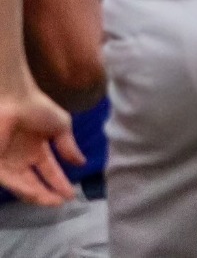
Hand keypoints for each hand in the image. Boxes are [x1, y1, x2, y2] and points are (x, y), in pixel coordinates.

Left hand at [0, 86, 77, 206]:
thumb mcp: (61, 127)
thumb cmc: (38, 108)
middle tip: (60, 203)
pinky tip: (35, 193)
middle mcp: (22, 160)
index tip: (71, 194)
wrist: (17, 98)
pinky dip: (21, 188)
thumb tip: (81, 163)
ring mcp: (8, 163)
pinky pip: (9, 181)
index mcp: (36, 151)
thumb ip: (69, 147)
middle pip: (35, 183)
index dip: (60, 184)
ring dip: (36, 196)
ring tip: (52, 201)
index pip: (49, 172)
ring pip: (22, 186)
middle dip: (47, 194)